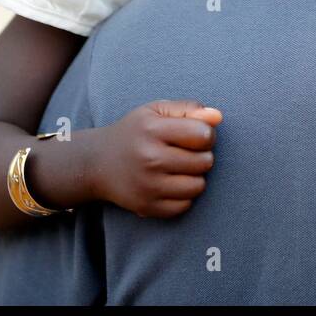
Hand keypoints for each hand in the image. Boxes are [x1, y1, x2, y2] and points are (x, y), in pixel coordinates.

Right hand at [90, 99, 222, 217]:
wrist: (97, 163)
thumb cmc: (135, 132)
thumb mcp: (156, 110)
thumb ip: (189, 109)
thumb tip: (218, 117)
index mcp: (153, 130)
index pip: (203, 134)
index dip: (206, 134)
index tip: (195, 135)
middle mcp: (150, 158)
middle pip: (205, 161)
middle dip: (201, 155)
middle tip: (185, 152)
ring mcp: (148, 185)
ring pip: (198, 186)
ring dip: (195, 177)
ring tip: (180, 168)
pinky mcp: (147, 207)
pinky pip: (185, 205)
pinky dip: (183, 196)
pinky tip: (171, 184)